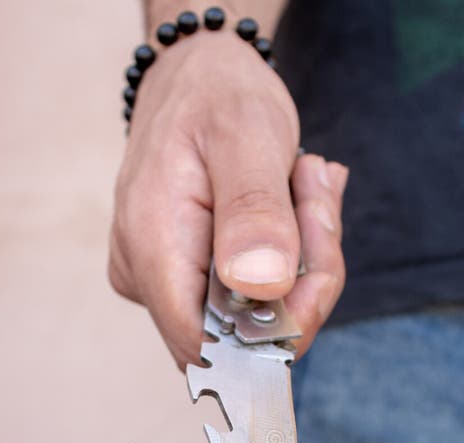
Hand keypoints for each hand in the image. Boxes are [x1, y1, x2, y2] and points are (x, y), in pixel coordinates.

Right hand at [109, 29, 347, 368]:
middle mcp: (145, 276)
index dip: (273, 333)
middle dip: (300, 283)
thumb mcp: (246, 135)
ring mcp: (161, 279)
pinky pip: (249, 294)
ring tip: (305, 184)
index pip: (210, 346)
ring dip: (301, 261)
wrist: (196, 76)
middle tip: (317, 203)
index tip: (317, 271)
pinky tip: (291, 201)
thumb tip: (262, 288)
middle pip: (239, 335)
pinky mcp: (184, 276)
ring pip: (252, 316)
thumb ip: (254, 213)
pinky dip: (287, 256)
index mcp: (152, 247)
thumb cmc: (215, 96)